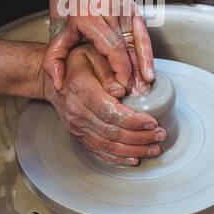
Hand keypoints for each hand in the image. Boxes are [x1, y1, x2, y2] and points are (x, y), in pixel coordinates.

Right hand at [43, 43, 164, 165]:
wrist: (52, 80)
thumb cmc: (76, 64)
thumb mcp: (92, 54)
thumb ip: (108, 69)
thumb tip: (121, 90)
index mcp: (82, 90)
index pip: (110, 112)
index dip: (134, 121)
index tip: (153, 122)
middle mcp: (77, 112)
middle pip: (112, 132)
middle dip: (140, 137)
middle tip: (160, 135)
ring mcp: (77, 127)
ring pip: (107, 145)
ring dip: (134, 150)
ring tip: (154, 148)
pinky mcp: (79, 136)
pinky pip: (99, 151)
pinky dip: (118, 158)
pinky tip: (134, 159)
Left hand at [44, 0, 154, 95]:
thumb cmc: (68, 5)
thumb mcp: (57, 30)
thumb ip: (55, 57)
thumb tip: (58, 83)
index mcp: (90, 16)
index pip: (111, 48)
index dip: (118, 70)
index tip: (119, 89)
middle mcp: (110, 11)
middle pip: (126, 48)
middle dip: (131, 74)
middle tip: (134, 96)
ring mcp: (124, 8)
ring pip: (136, 43)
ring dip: (142, 67)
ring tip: (144, 88)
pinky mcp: (133, 9)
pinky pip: (142, 35)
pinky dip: (147, 54)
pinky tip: (149, 72)